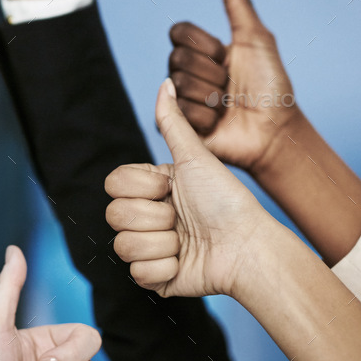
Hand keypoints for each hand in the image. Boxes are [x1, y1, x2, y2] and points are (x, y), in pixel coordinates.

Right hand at [105, 79, 274, 298]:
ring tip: (186, 241)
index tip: (170, 188)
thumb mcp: (196, 158)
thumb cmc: (226, 199)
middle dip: (156, 216)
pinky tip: (185, 260)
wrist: (247, 245)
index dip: (142, 188)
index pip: (113, 184)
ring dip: (163, 243)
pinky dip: (165, 267)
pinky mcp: (155, 278)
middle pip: (115, 215)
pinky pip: (138, 273)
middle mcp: (145, 218)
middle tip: (182, 217)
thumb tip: (166, 82)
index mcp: (150, 190)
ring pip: (124, 246)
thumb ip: (172, 122)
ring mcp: (149, 249)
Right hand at [169, 0, 297, 173]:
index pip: (178, 33)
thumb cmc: (271, 86)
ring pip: (180, 86)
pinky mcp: (178, 126)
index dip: (204, 45)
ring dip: (212, 98)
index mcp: (201, 51)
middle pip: (178, 60)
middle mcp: (187, 73)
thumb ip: (238, 3)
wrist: (275, 129)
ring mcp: (181, 100)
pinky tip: (218, 123)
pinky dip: (206, 118)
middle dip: (213, 74)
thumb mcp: (256, 39)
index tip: (227, 55)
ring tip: (227, 107)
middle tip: (231, 87)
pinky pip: (180, 112)